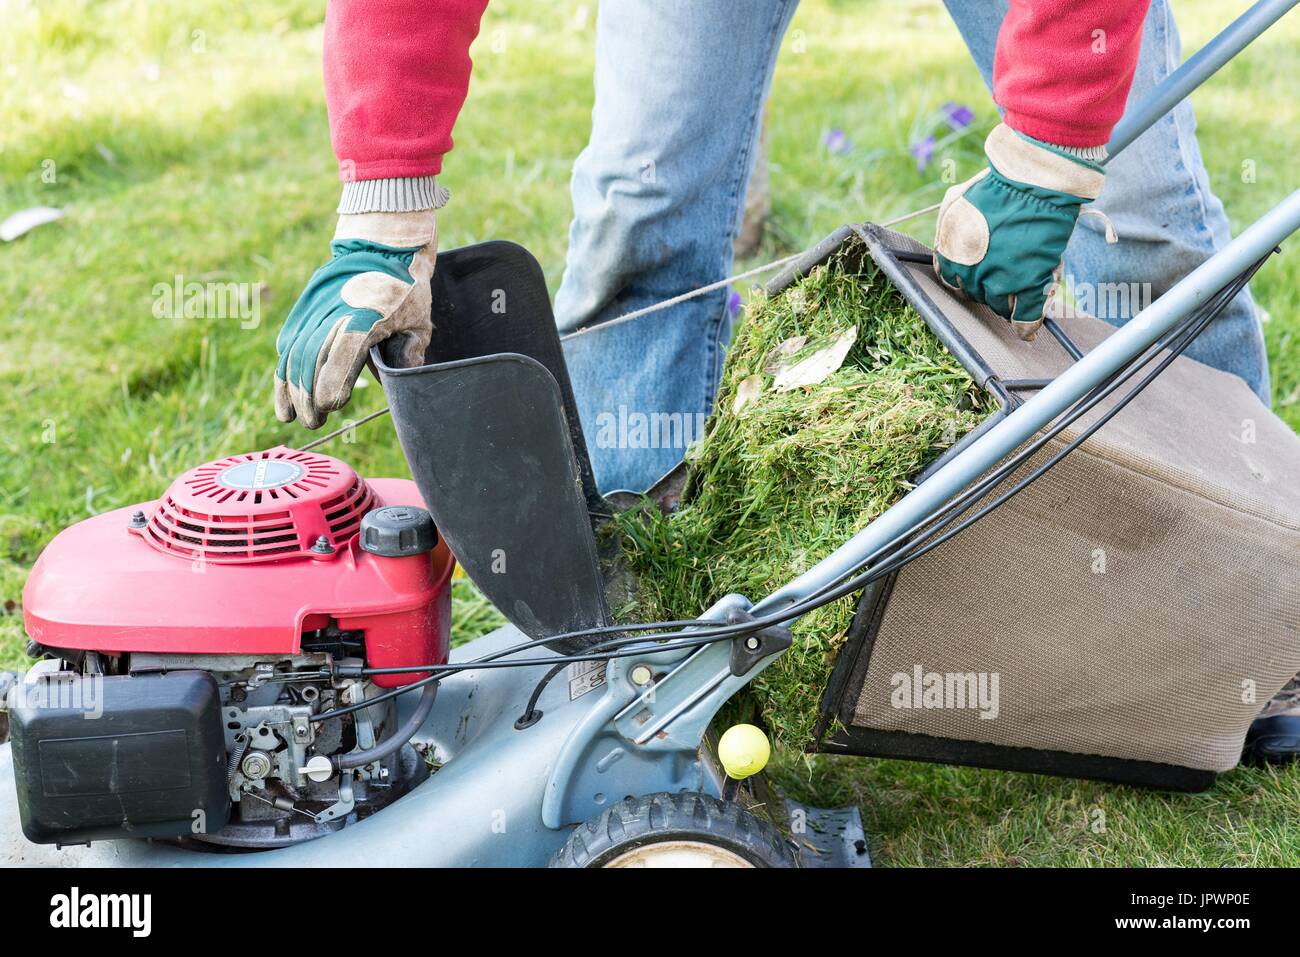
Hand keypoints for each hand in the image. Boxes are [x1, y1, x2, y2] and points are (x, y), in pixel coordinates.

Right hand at [274, 210, 436, 427]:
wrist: (379, 243)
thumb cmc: (404, 286)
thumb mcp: (419, 320)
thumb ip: (411, 352)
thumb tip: (400, 381)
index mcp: (366, 316)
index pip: (342, 353)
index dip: (331, 382)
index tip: (331, 406)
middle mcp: (334, 312)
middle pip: (312, 359)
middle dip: (307, 396)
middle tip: (313, 422)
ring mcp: (316, 308)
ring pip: (294, 352)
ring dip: (289, 387)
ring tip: (289, 416)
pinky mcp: (305, 307)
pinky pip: (289, 340)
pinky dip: (284, 366)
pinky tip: (284, 390)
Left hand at [933, 123, 1104, 340]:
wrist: (1032, 181)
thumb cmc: (994, 187)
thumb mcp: (954, 204)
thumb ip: (947, 232)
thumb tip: (945, 254)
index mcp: (950, 256)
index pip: (953, 281)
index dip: (968, 277)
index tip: (981, 273)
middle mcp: (970, 274)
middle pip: (977, 295)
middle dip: (990, 287)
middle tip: (1006, 274)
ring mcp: (1000, 282)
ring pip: (1000, 307)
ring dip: (1008, 303)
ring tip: (1021, 289)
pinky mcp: (1030, 285)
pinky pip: (1026, 317)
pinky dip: (1027, 325)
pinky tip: (1028, 330)